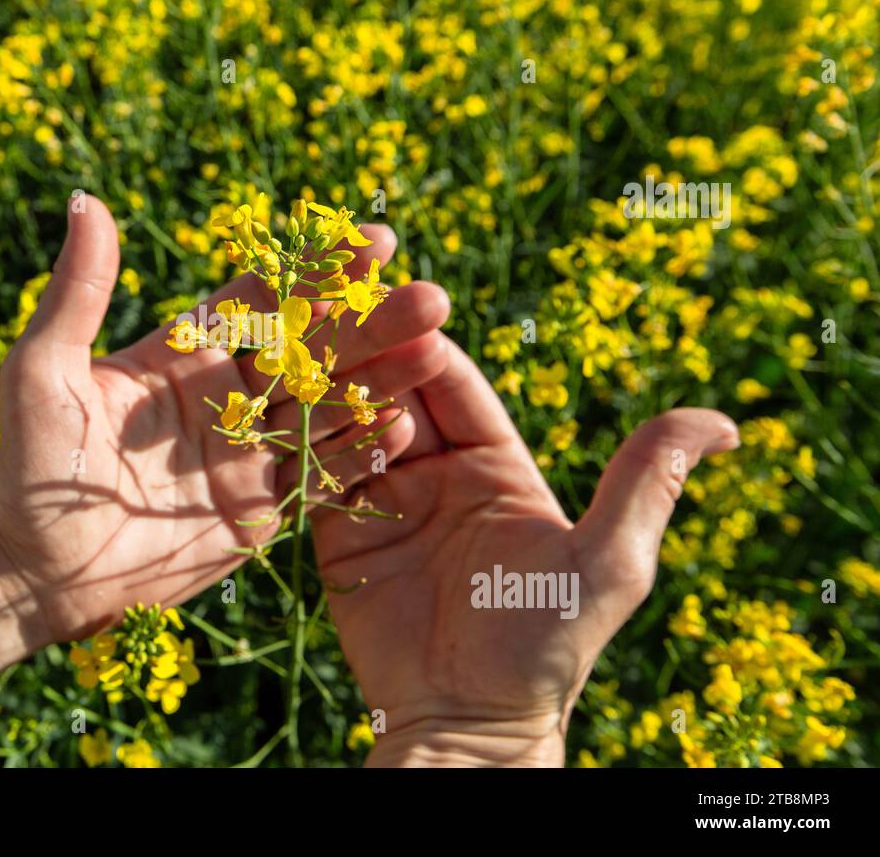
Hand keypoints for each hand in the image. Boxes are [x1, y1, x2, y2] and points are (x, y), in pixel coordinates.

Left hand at [0, 195, 452, 645]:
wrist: (35, 571)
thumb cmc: (28, 465)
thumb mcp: (43, 371)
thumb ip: (78, 293)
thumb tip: (87, 199)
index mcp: (184, 353)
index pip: (264, 299)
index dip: (320, 270)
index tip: (376, 239)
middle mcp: (225, 396)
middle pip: (311, 349)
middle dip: (370, 323)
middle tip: (432, 298)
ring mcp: (246, 453)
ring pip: (326, 408)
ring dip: (380, 381)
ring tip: (438, 353)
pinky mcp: (258, 509)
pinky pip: (320, 477)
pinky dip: (360, 455)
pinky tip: (406, 429)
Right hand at [312, 339, 740, 765]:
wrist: (465, 719)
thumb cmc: (545, 645)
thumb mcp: (609, 560)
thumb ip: (648, 480)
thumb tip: (728, 423)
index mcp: (496, 466)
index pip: (454, 384)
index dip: (427, 341)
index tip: (400, 297)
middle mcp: (436, 476)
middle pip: (396, 393)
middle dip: (371, 351)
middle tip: (336, 307)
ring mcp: (384, 505)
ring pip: (351, 426)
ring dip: (332, 389)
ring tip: (304, 350)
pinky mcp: (339, 537)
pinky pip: (318, 476)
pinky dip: (306, 442)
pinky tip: (289, 414)